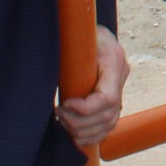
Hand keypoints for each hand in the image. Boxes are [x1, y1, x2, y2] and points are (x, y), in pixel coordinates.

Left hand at [56, 26, 128, 148]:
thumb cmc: (78, 32)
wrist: (90, 29)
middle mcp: (121, 75)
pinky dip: (93, 135)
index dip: (85, 108)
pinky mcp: (115, 97)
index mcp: (113, 60)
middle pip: (108, 115)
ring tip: (63, 122)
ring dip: (84, 131)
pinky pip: (110, 125)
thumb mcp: (74, 37)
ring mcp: (120, 87)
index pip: (108, 98)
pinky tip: (75, 135)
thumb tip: (44, 66)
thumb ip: (68, 53)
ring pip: (110, 123)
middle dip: (79, 122)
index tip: (65, 104)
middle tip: (59, 114)